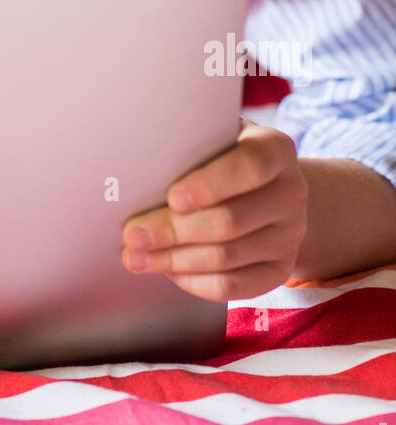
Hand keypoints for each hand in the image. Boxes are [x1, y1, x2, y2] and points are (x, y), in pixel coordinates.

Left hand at [121, 120, 308, 299]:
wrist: (269, 191)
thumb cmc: (225, 157)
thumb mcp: (216, 138)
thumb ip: (190, 146)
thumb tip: (138, 167)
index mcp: (275, 150)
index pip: (250, 166)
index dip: (210, 184)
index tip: (172, 198)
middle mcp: (291, 193)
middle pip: (231, 220)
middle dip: (174, 230)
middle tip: (133, 234)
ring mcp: (290, 235)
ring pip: (227, 257)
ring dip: (174, 259)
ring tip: (135, 257)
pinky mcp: (281, 270)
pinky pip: (235, 286)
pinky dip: (195, 282)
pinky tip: (167, 271)